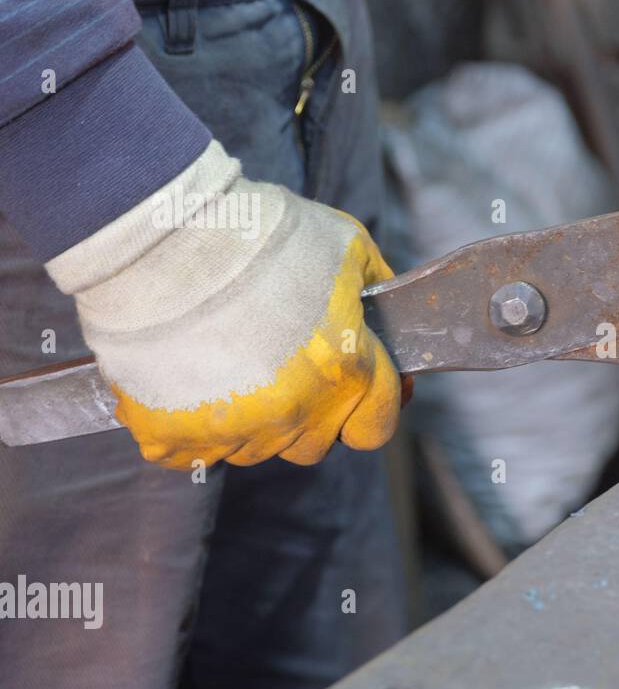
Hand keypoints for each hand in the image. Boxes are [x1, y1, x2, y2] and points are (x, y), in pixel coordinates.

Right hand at [45, 142, 401, 469]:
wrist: (162, 235)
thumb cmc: (261, 233)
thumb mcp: (347, 245)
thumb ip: (377, 292)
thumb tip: (386, 318)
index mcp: (343, 372)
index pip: (374, 428)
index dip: (369, 408)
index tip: (353, 385)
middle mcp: (294, 414)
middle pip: (315, 444)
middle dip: (309, 413)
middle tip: (282, 365)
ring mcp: (231, 431)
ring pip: (256, 450)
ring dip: (251, 419)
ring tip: (227, 362)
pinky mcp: (169, 436)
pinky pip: (192, 454)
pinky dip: (189, 428)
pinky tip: (184, 382)